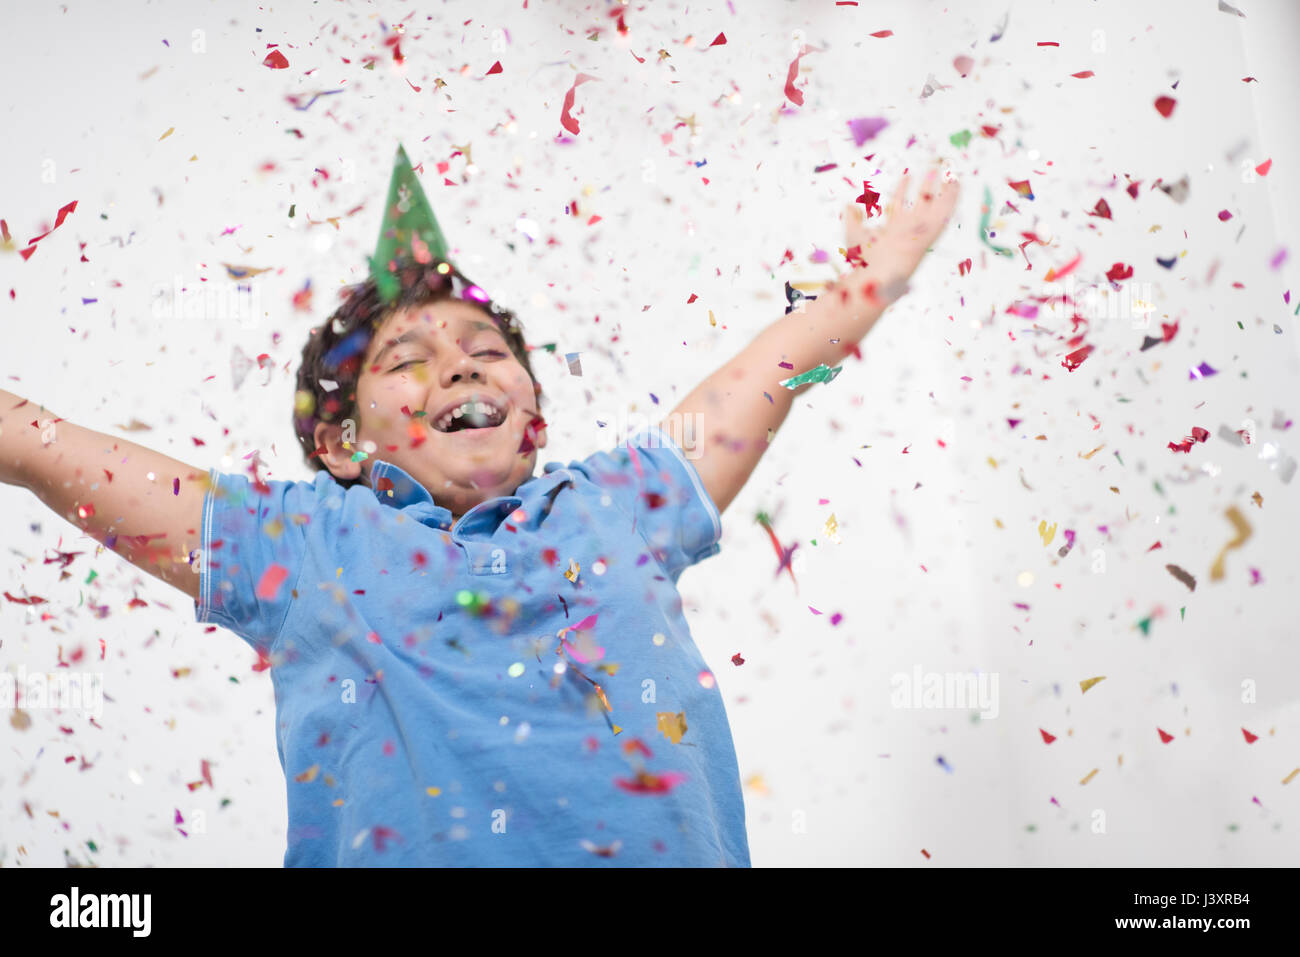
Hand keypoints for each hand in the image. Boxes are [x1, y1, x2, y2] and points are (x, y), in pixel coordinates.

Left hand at [842, 164, 959, 288]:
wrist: (875, 277)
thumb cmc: (864, 262)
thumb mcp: (854, 234)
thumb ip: (852, 219)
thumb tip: (849, 205)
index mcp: (894, 230)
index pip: (900, 205)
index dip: (903, 188)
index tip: (906, 174)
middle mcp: (909, 230)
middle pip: (921, 204)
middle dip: (926, 186)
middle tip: (932, 168)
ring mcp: (921, 232)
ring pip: (935, 208)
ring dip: (943, 191)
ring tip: (950, 173)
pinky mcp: (930, 234)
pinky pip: (944, 214)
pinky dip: (951, 199)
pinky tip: (957, 184)